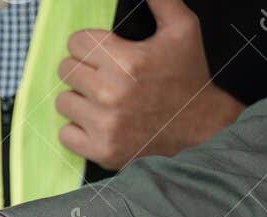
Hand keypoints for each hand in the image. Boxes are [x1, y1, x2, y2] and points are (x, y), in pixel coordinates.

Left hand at [57, 0, 242, 169]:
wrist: (202, 129)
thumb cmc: (189, 77)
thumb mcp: (183, 30)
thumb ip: (162, 1)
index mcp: (128, 62)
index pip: (76, 43)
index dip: (89, 45)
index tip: (104, 53)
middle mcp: (112, 93)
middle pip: (65, 70)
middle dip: (84, 70)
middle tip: (106, 77)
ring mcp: (105, 125)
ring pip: (63, 102)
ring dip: (80, 100)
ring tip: (105, 101)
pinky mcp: (101, 150)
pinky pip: (65, 134)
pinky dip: (78, 130)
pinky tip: (100, 123)